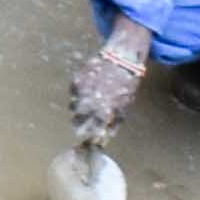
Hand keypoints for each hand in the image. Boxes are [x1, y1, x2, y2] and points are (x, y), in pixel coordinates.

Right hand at [68, 19, 151, 142]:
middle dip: (80, 127)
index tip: (88, 141)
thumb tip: (104, 138)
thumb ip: (113, 123)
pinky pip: (72, 95)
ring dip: (78, 112)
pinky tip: (86, 94)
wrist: (121, 58)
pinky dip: (77, 98)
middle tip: (83, 128)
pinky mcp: (76, 81)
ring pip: (73, 109)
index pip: (91, 132)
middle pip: (77, 123)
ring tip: (86, 110)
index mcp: (105, 112)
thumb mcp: (125, 107)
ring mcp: (81, 91)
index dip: (89, 139)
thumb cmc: (126, 84)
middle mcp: (90, 103)